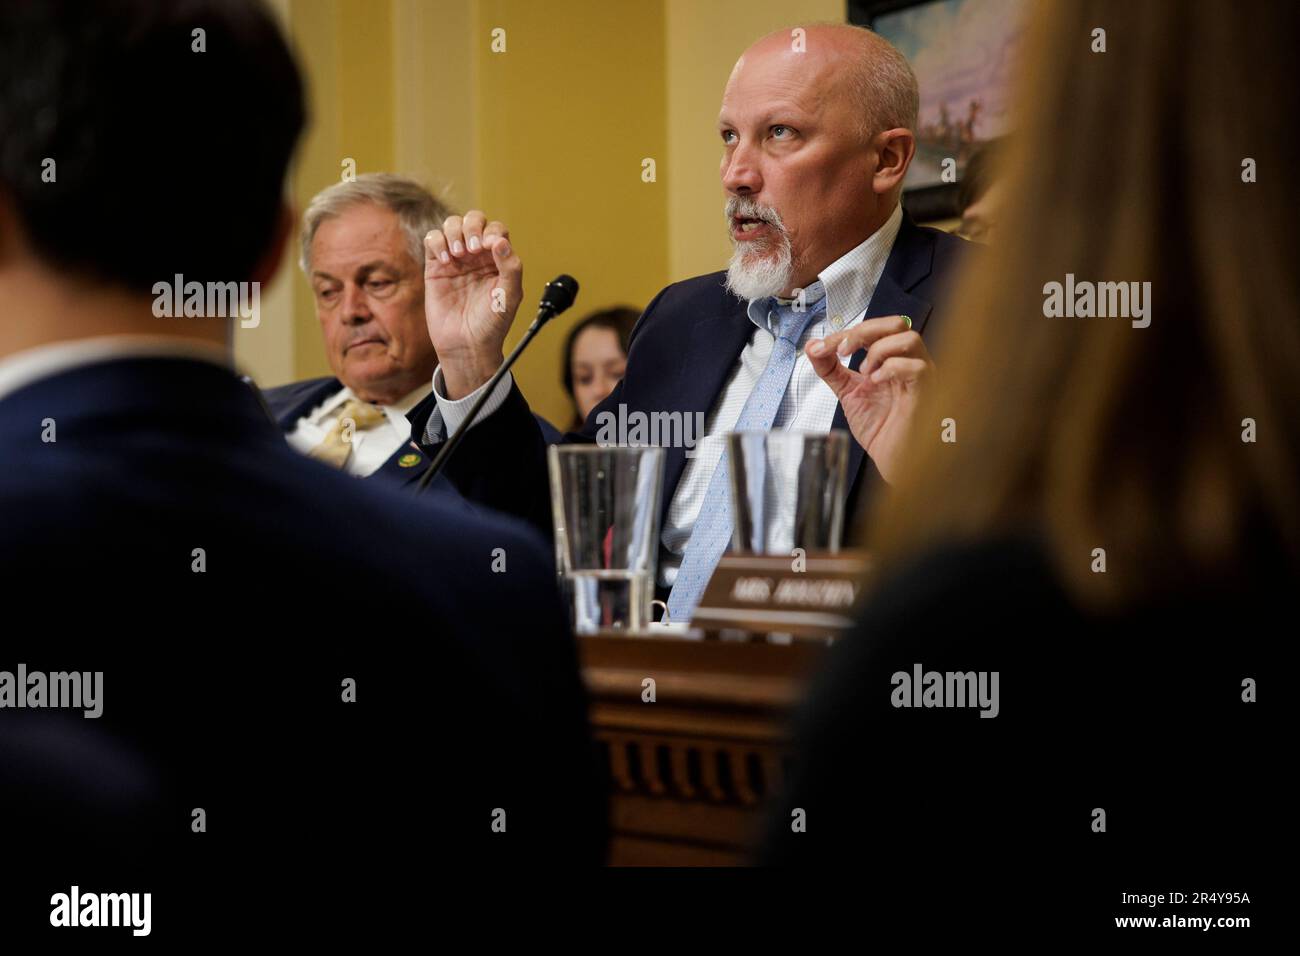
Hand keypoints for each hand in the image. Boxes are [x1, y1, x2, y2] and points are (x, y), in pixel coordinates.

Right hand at [423, 211, 522, 398]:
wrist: (466, 345)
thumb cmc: (491, 324)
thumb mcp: (510, 297)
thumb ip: (511, 268)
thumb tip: (500, 242)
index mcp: (498, 260)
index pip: (496, 230)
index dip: (492, 233)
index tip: (488, 249)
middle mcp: (477, 256)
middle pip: (474, 220)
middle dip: (472, 227)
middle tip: (472, 249)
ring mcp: (456, 260)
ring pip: (452, 225)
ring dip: (454, 231)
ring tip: (457, 253)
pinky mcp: (435, 267)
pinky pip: (432, 240)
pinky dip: (437, 241)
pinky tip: (445, 260)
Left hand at [805, 315, 933, 483]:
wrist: (892, 458)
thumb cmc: (881, 428)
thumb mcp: (848, 391)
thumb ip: (830, 368)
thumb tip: (812, 346)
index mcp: (894, 358)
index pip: (876, 328)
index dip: (846, 332)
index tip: (823, 347)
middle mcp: (910, 363)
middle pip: (897, 323)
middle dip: (864, 331)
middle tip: (843, 350)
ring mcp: (921, 377)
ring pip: (910, 339)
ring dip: (879, 350)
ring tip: (864, 372)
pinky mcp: (926, 393)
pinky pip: (917, 368)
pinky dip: (891, 370)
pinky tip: (875, 383)